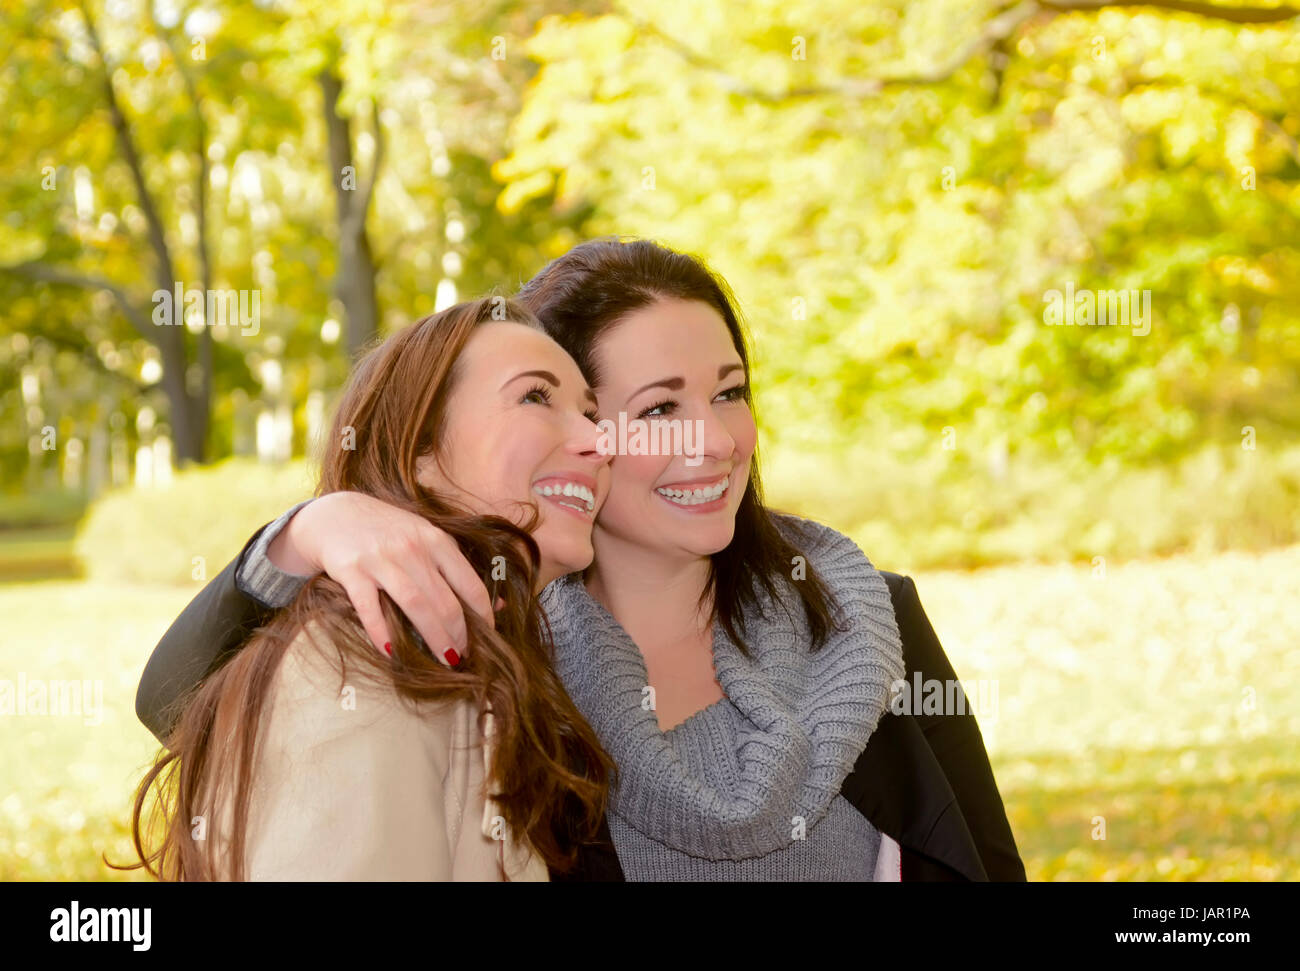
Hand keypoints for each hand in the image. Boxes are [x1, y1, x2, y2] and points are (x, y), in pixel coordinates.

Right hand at [269, 491, 491, 665]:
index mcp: (436, 540)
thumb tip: (500, 605)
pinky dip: (382, 633)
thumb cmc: (389, 532)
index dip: (482, 616)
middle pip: (444, 600)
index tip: (487, 639)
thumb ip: (458, 569)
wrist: (335, 514)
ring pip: (415, 604)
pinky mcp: (352, 570)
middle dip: (459, 634)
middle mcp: (413, 548)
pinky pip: (370, 608)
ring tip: (444, 660)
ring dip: (433, 637)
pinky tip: (392, 653)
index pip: (469, 584)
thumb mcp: (428, 540)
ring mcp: (381, 558)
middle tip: (464, 658)